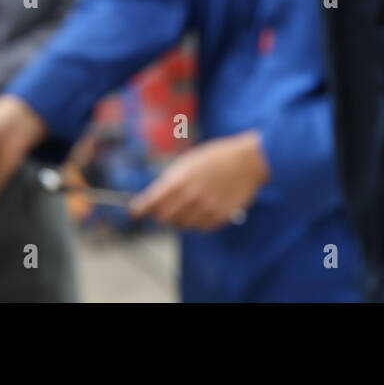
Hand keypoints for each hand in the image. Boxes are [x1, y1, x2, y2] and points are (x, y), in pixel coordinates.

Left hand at [130, 131, 270, 231]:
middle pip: (163, 218)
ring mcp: (206, 209)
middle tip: (163, 207)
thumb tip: (151, 199)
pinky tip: (202, 208)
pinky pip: (199, 227)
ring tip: (188, 204)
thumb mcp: (188, 162)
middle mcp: (191, 197)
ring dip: (179, 217)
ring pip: (181, 224)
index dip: (139, 210)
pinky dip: (196, 221)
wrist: (249, 161)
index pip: (150, 203)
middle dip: (160, 213)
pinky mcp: (219, 217)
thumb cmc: (216, 157)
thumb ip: (169, 182)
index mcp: (180, 180)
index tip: (135, 212)